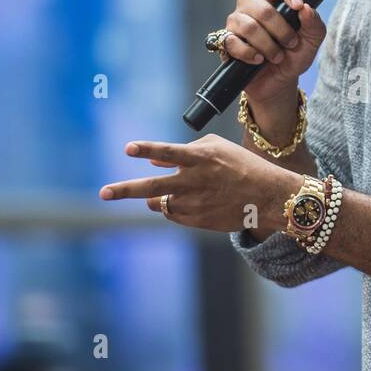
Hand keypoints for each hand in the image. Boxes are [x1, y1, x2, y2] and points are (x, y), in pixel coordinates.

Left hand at [98, 134, 301, 232]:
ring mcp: (195, 204)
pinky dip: (171, 207)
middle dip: (124, 189)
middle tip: (103, 193)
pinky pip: (171, 214)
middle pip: (152, 187)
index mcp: (200, 158)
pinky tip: (185, 202)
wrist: (268, 197)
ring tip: (163, 192)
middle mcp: (194, 182)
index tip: (128, 149)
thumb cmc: (241, 166)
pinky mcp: (197, 221)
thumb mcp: (216, 149)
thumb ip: (182, 153)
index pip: (167, 152)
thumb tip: (153, 160)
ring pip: (158, 202)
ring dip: (154, 197)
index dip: (146, 150)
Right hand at [221, 0, 326, 103]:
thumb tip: (306, 8)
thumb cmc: (293, 56)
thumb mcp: (311, 41)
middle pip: (263, 9)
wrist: (279, 82)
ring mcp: (236, 21)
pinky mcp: (226, 39)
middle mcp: (251, 6)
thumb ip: (314, 24)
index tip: (298, 6)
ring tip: (276, 57)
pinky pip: (233, 42)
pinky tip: (258, 60)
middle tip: (291, 44)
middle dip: (282, 30)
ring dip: (268, 46)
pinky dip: (250, 54)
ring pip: (249, 26)